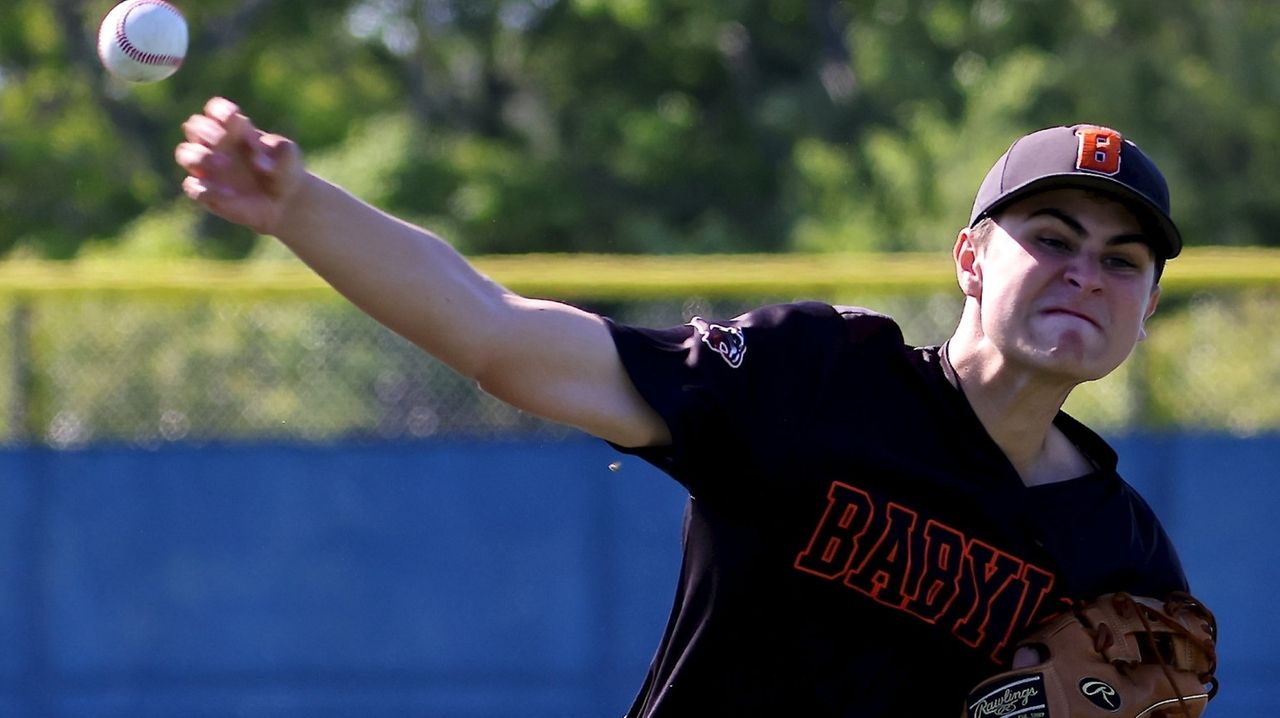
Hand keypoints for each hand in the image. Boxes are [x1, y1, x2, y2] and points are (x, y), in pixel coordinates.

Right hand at [175, 97, 304, 235]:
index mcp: (234, 129)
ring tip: (222, 165)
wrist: (284, 203)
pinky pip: (193, 188)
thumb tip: (258, 160)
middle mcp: (215, 146)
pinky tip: (230, 195)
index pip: (216, 110)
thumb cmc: (284, 171)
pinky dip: (208, 190)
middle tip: (222, 141)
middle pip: (194, 126)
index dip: (219, 110)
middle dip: (206, 131)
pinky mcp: (206, 193)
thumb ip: (279, 148)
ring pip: (185, 153)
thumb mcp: (290, 156)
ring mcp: (207, 169)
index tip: (232, 116)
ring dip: (199, 157)